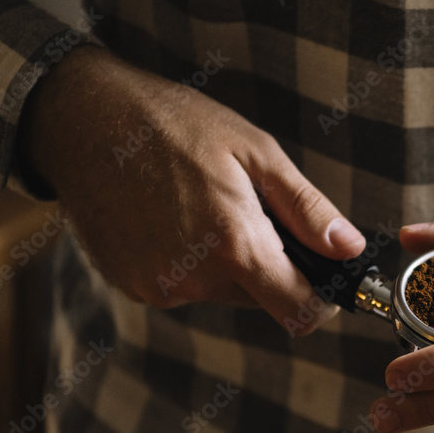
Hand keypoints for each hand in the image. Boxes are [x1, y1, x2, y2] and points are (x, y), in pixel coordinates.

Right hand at [20, 46, 363, 331]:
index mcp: (234, 247)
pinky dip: (189, 260)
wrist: (83, 120)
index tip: (324, 279)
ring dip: (227, 261)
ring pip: (221, 291)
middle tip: (251, 212)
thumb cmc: (174, 125)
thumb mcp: (256, 153)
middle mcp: (195, 280)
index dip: (320, 302)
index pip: (299, 312)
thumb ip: (307, 209)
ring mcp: (158, 287)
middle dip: (270, 267)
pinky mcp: (132, 286)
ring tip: (203, 205)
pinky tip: (172, 217)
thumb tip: (349, 249)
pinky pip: (183, 285)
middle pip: (261, 300)